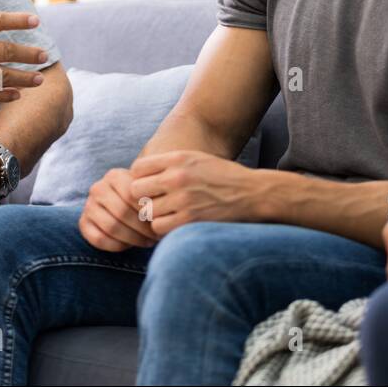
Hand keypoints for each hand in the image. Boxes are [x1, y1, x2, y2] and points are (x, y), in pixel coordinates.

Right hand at [78, 168, 158, 252]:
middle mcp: (98, 188)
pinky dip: (118, 246)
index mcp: (114, 175)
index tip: (161, 221)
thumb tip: (164, 215)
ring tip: (147, 241)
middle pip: (122, 212)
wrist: (121, 205)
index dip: (147, 211)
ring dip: (133, 239)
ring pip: (111, 227)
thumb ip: (154, 198)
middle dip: (142, 228)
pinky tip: (130, 245)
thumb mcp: (147, 192)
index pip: (131, 195)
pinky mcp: (82, 223)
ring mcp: (88, 206)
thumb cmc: (141, 199)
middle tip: (156, 236)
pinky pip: (99, 239)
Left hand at [128, 150, 262, 237]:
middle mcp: (177, 177)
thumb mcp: (196, 159)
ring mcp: (183, 199)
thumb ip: (169, 164)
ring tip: (168, 213)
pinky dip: (164, 228)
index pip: (137, 168)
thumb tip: (138, 174)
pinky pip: (159, 227)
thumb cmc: (222, 176)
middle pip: (135, 191)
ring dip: (154, 215)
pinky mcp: (189, 220)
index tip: (148, 186)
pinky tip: (176, 223)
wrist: (252, 193)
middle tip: (155, 203)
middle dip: (142, 198)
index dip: (139, 179)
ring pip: (146, 212)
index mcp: (178, 159)